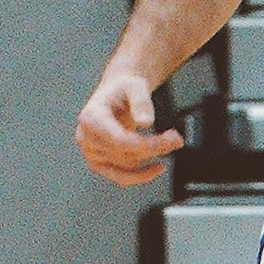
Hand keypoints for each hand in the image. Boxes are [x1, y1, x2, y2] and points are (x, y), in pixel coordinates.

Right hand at [75, 70, 183, 185]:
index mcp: (91, 117)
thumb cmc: (123, 88)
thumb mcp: (136, 86)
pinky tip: (156, 168)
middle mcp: (87, 137)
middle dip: (155, 148)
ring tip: (170, 144)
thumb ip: (141, 102)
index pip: (119, 140)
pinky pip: (120, 176)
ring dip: (151, 157)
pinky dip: (140, 175)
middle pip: (125, 153)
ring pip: (126, 166)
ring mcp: (91, 152)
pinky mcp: (99, 163)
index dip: (147, 144)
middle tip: (177, 139)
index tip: (169, 139)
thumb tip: (145, 122)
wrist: (118, 92)